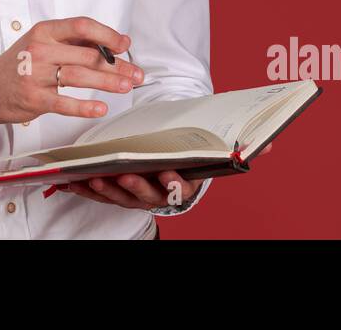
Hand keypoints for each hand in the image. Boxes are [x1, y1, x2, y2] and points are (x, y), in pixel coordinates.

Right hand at [0, 16, 143, 127]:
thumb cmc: (18, 64)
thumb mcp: (41, 42)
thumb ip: (73, 41)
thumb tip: (113, 43)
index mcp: (45, 31)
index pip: (81, 26)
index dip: (107, 35)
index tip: (124, 45)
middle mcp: (40, 49)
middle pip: (87, 54)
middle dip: (117, 65)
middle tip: (136, 73)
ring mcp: (36, 74)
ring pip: (80, 76)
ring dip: (108, 82)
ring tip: (126, 87)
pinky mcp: (34, 98)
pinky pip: (64, 103)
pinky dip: (85, 107)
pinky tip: (101, 108)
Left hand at [63, 142, 273, 209]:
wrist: (172, 151)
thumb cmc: (193, 147)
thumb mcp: (217, 144)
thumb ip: (245, 146)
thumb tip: (270, 145)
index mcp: (185, 184)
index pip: (180, 189)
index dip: (173, 184)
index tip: (167, 174)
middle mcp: (159, 193)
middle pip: (146, 195)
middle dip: (135, 186)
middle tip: (125, 173)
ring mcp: (135, 193)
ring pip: (119, 196)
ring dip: (106, 188)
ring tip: (94, 175)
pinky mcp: (114, 189)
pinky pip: (98, 191)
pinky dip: (84, 186)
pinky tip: (71, 179)